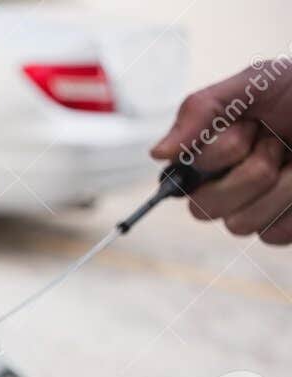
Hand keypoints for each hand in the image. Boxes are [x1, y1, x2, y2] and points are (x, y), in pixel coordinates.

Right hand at [152, 61, 291, 243]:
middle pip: (203, 209)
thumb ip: (201, 108)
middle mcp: (223, 186)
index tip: (251, 126)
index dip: (221, 151)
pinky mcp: (281, 229)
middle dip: (251, 170)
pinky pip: (274, 235)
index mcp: (209, 155)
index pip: (183, 176)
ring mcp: (253, 210)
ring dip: (280, 187)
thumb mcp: (257, 81)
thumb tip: (157, 153)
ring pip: (240, 225)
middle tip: (277, 144)